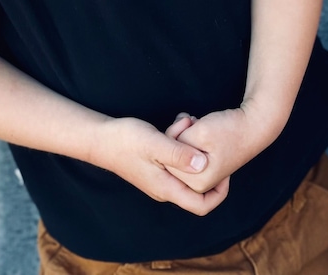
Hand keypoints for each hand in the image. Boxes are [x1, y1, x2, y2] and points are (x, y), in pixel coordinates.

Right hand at [90, 115, 228, 214]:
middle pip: (198, 186)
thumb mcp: (155, 144)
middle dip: (206, 159)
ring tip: (189, 122)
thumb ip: (178, 154)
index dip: (220, 192)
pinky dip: (183, 142)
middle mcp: (166, 187)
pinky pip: (179, 159)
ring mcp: (161, 177)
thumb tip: (204, 165)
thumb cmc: (126, 140)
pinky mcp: (157, 165)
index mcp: (167, 187)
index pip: (202, 205)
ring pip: (189, 168)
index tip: (227, 169)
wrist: (100, 138)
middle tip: (205, 136)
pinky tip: (180, 122)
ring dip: (193, 146)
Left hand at [166, 105, 274, 192]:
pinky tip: (196, 126)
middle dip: (177, 137)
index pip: (168, 162)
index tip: (186, 124)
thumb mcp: (199, 133)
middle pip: (172, 160)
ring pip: (179, 154)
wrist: (255, 125)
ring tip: (195, 122)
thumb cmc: (230, 130)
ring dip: (183, 136)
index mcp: (198, 183)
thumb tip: (166, 147)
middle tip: (190, 121)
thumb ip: (177, 144)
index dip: (172, 138)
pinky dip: (189, 138)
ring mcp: (203, 176)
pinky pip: (187, 152)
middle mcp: (199, 184)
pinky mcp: (205, 165)